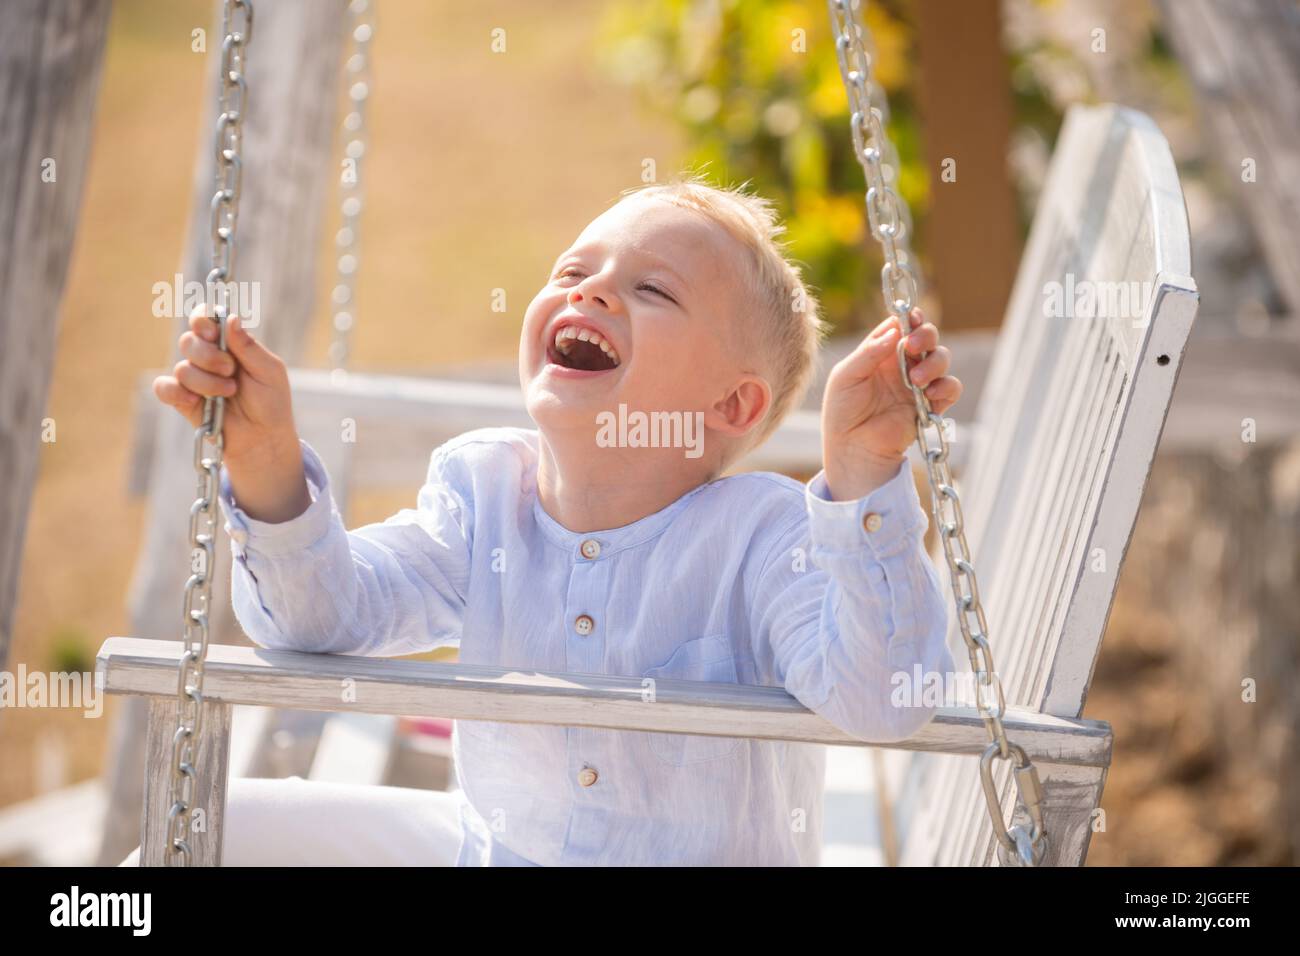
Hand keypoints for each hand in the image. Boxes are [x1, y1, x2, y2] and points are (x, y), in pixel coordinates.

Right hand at [153, 305, 309, 521]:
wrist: (262, 438)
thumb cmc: (270, 403)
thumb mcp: (269, 372)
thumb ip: (249, 346)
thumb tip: (231, 318)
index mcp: (229, 344)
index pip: (204, 319)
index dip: (202, 320)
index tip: (213, 334)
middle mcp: (208, 357)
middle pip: (189, 340)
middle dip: (210, 357)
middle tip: (230, 371)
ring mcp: (194, 378)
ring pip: (182, 367)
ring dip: (206, 382)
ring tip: (228, 393)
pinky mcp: (183, 399)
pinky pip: (164, 387)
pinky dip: (177, 393)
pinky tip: (195, 402)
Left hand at [821, 307, 962, 500]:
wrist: (853, 449)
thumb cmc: (843, 413)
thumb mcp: (845, 377)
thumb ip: (868, 352)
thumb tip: (894, 331)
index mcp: (881, 353)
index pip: (901, 326)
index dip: (909, 318)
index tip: (910, 318)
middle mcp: (902, 364)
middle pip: (926, 336)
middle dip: (926, 335)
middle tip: (914, 346)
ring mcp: (918, 384)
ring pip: (941, 359)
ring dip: (934, 363)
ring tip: (915, 380)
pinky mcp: (930, 405)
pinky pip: (950, 388)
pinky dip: (946, 387)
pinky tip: (930, 394)